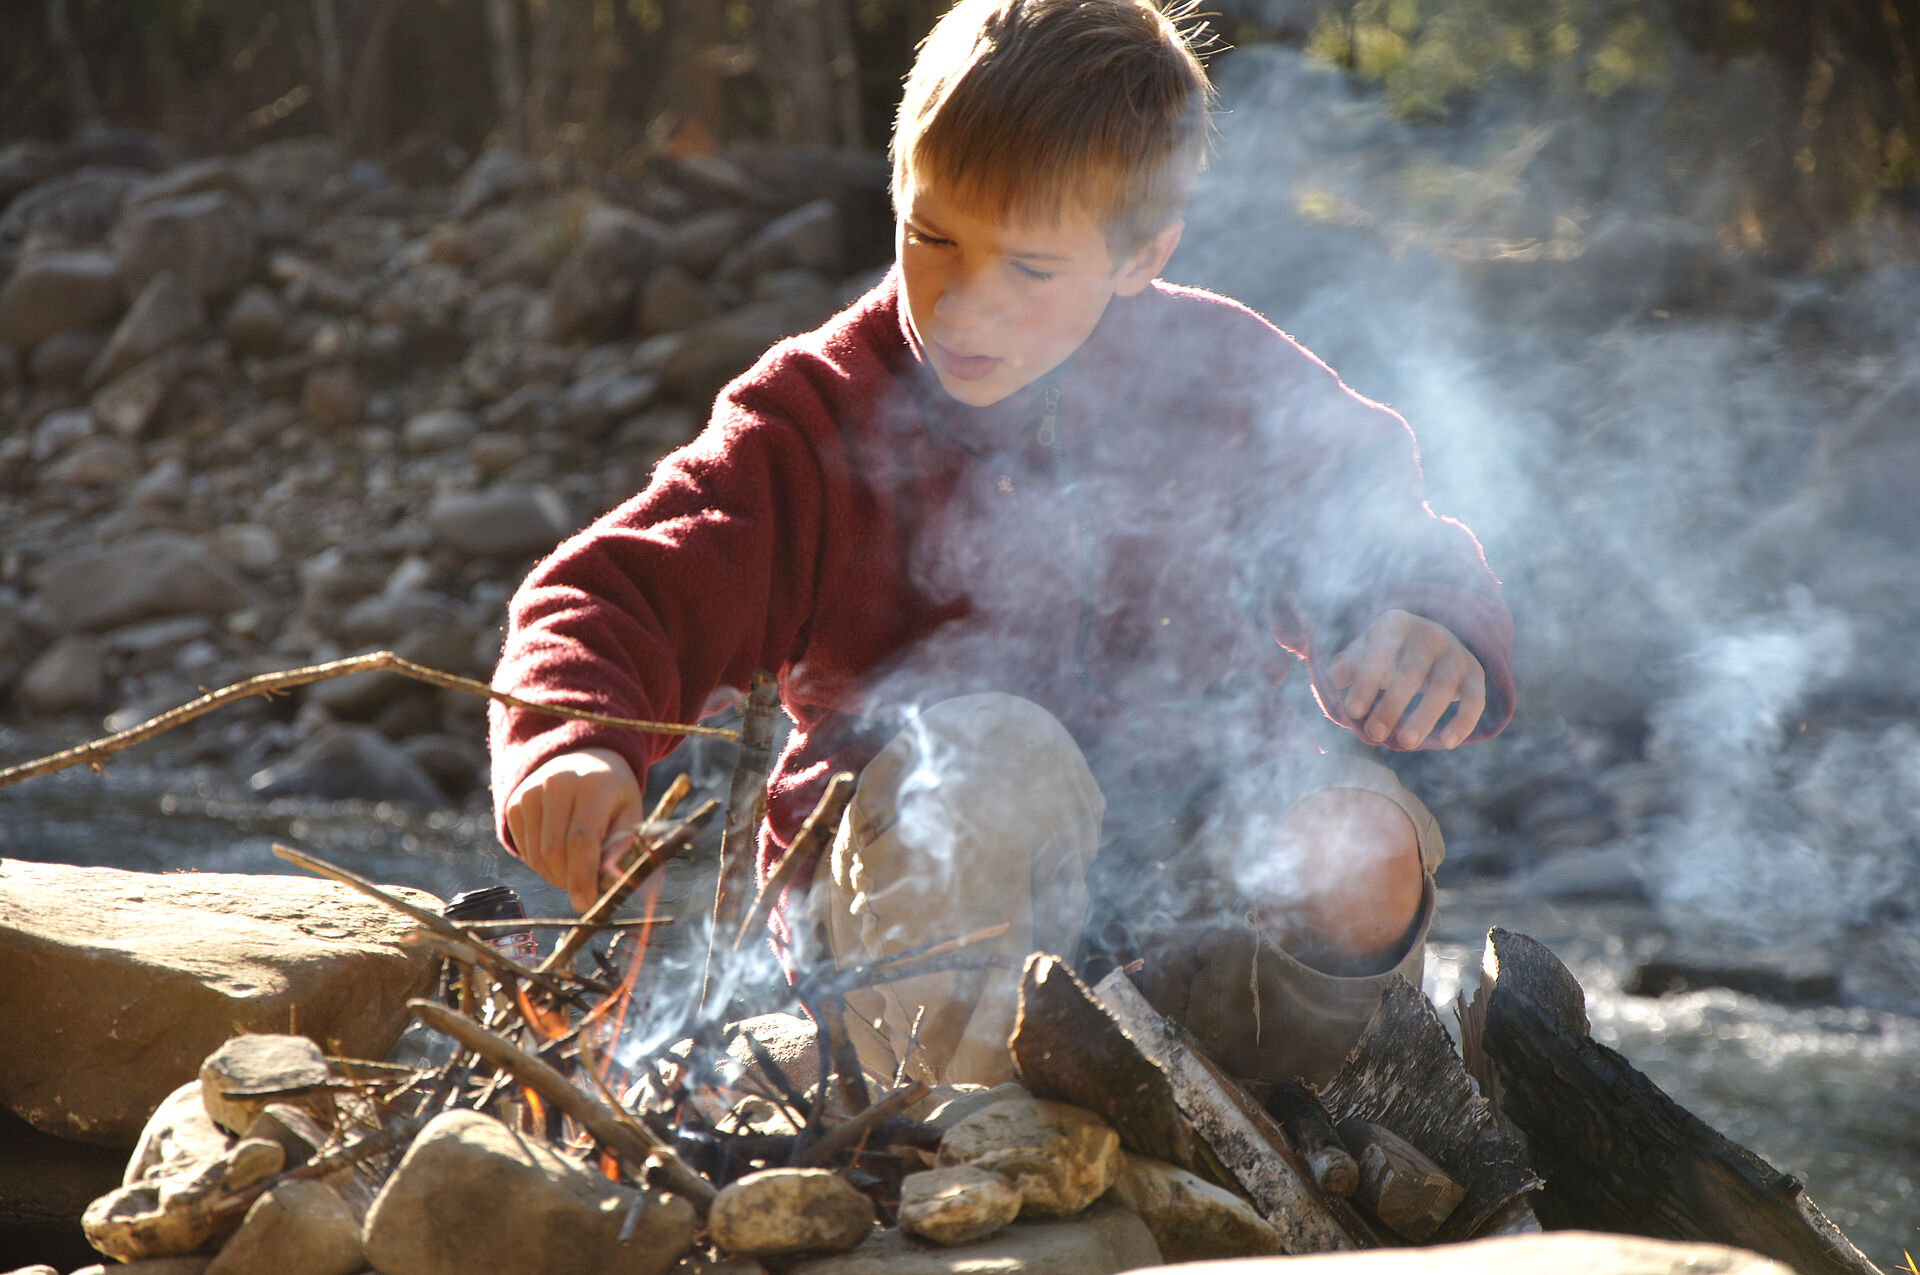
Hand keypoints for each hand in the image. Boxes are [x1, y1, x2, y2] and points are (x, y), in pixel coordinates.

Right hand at [502, 748, 644, 912]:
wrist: (583, 760)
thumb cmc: (613, 796)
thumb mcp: (631, 816)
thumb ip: (624, 851)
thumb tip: (612, 889)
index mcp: (593, 784)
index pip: (581, 839)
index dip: (582, 877)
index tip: (585, 905)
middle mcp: (557, 783)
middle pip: (554, 851)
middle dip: (569, 880)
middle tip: (585, 889)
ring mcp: (531, 792)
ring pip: (536, 856)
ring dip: (556, 876)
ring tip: (575, 868)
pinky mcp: (515, 803)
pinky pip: (524, 851)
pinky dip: (542, 864)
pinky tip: (559, 852)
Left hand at [1327, 610, 1484, 749]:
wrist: (1429, 641)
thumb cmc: (1385, 653)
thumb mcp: (1363, 652)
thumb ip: (1347, 664)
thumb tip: (1338, 677)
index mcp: (1396, 624)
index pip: (1381, 651)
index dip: (1366, 681)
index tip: (1352, 711)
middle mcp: (1430, 633)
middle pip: (1412, 671)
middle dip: (1391, 705)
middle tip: (1374, 734)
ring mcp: (1456, 653)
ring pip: (1443, 687)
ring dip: (1424, 717)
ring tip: (1405, 743)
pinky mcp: (1475, 674)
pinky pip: (1475, 699)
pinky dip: (1464, 722)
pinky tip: (1446, 744)